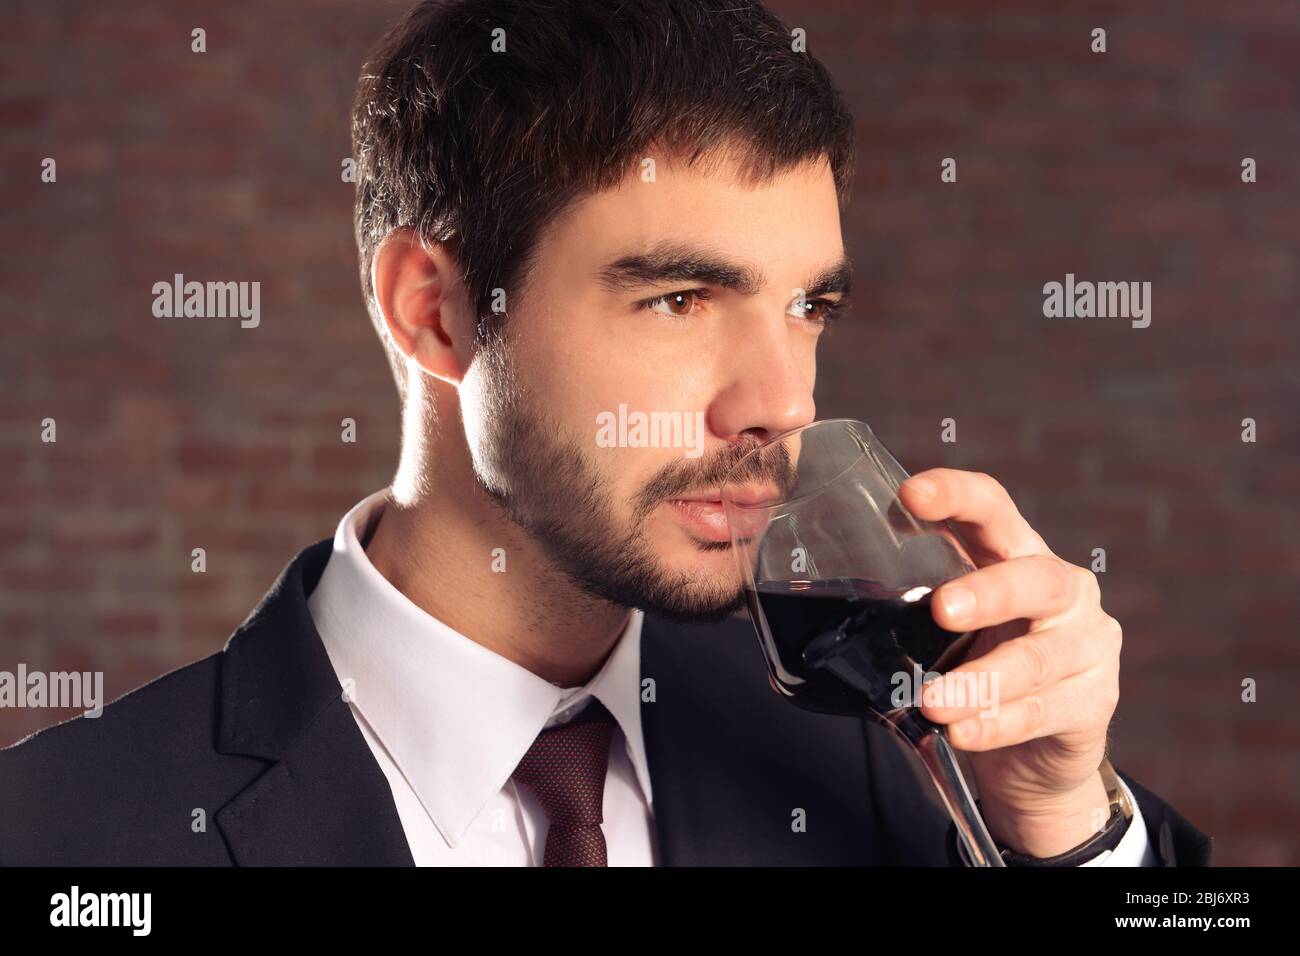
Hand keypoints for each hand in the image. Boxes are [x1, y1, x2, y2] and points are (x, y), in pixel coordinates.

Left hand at [900, 468, 1118, 857]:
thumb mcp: (946, 627)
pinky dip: (998, 725)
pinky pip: (1046, 712)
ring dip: (982, 681)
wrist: (1036, 751)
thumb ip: (911, 606)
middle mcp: (1064, 590)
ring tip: (934, 703)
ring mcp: (1088, 644)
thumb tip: (830, 603)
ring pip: (1037, 657)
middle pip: (1035, 577)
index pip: (994, 508)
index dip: (957, 495)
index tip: (911, 495)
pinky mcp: (1095, 700)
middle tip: (942, 609)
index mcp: (1018, 554)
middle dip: (988, 592)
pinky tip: (964, 733)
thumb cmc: (977, 666)